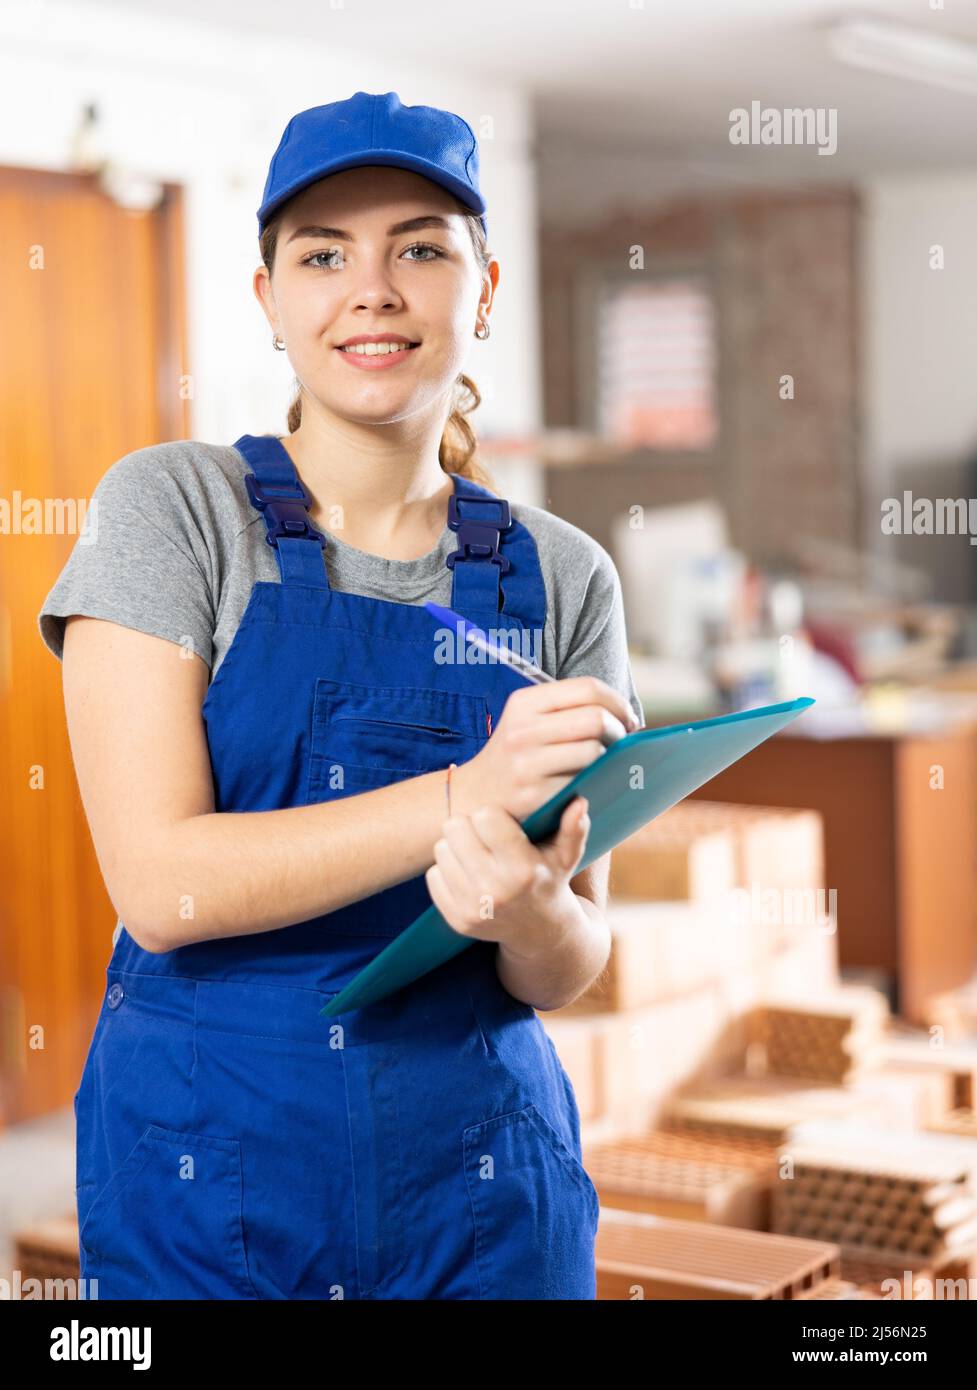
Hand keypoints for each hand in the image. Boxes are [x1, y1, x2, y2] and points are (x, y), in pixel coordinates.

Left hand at [425, 795, 591, 955]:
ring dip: (456, 848)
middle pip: (455, 827)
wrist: (541, 932)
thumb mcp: (566, 855)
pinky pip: (432, 875)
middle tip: (484, 836)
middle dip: (469, 826)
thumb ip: (573, 827)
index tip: (503, 825)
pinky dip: (447, 872)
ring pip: (441, 849)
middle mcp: (495, 889)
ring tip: (478, 856)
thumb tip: (579, 801)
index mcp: (522, 869)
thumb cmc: (551, 880)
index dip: (493, 815)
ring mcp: (473, 907)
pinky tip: (469, 876)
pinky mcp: (456, 919)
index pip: (484, 816)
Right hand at [451, 675, 638, 821]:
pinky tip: (590, 781)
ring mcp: (527, 764)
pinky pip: (583, 782)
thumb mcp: (526, 720)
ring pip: (594, 751)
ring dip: (609, 758)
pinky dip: (593, 782)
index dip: (617, 702)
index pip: (587, 689)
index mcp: (524, 703)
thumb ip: (566, 709)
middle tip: (622, 741)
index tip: (627, 718)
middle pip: (595, 719)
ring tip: (605, 761)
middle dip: (619, 730)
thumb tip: (623, 714)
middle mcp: (523, 730)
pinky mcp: (535, 795)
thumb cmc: (515, 754)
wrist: (476, 795)